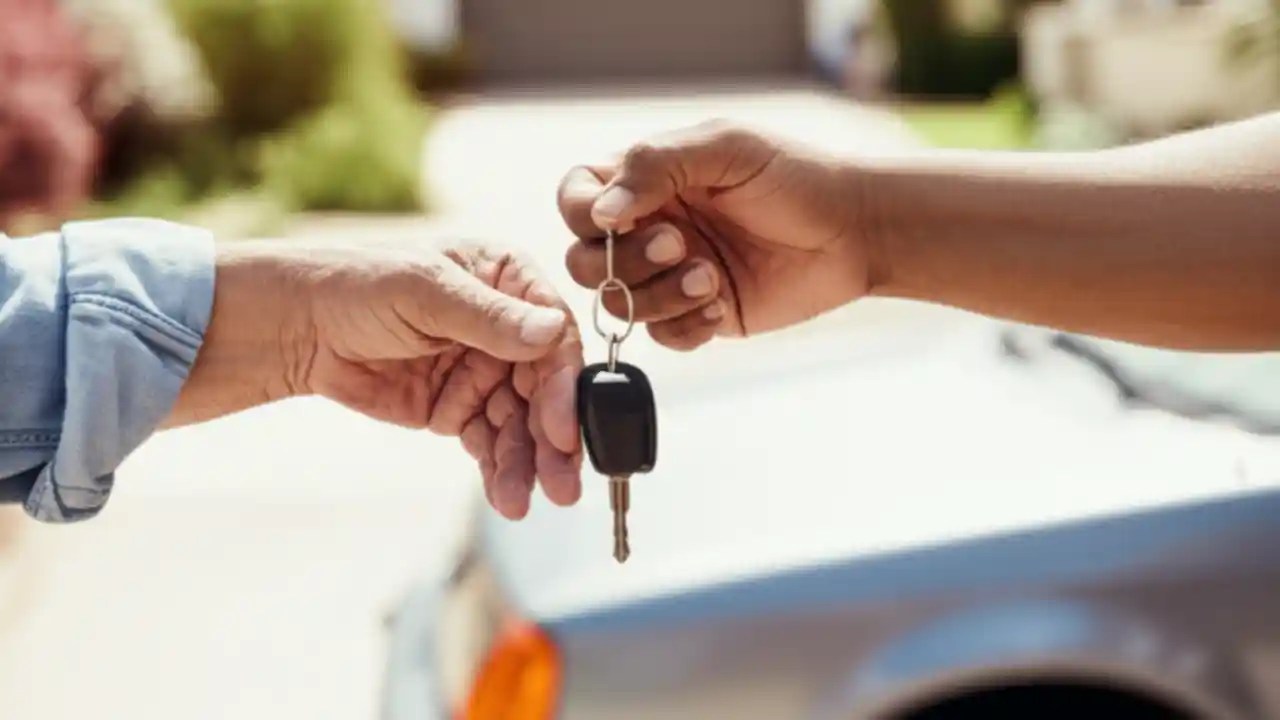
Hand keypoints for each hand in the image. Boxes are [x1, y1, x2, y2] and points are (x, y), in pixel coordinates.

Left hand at [169, 239, 583, 519]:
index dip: (562, 385)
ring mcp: (484, 369)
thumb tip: (551, 330)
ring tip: (524, 501)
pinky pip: (489, 443)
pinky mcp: (458, 408)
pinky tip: (507, 497)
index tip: (562, 429)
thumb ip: (489, 317)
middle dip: (553, 439)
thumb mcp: (424, 290)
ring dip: (527, 463)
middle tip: (562, 484)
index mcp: (508, 279)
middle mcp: (506, 325)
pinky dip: (499, 471)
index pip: (553, 334)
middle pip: (544, 388)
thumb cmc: (357, 284)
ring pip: (520, 424)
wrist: (298, 329)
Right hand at [558, 120, 875, 349]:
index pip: (576, 198)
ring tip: (710, 276)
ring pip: (618, 305)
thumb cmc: (794, 176)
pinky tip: (720, 304)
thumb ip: (657, 165)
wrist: (854, 230)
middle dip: (623, 262)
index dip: (582, 214)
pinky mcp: (698, 315)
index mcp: (646, 180)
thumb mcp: (726, 148)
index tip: (619, 219)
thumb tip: (601, 212)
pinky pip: (662, 337)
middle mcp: (648, 228)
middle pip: (583, 261)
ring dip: (659, 296)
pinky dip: (684, 326)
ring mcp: (669, 276)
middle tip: (679, 245)